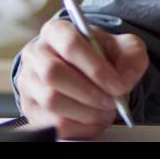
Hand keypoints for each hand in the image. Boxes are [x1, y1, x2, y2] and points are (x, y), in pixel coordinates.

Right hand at [17, 18, 148, 139]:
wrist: (90, 71)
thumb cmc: (104, 56)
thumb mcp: (124, 48)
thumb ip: (130, 57)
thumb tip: (122, 81)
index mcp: (56, 31)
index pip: (71, 44)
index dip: (96, 68)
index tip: (117, 85)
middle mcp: (35, 54)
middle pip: (53, 74)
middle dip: (89, 93)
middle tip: (112, 102)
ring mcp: (28, 83)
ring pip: (52, 101)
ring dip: (86, 112)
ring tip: (106, 111)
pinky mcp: (30, 109)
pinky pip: (51, 123)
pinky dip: (79, 127)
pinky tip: (94, 120)